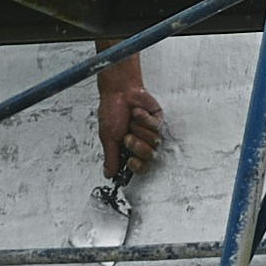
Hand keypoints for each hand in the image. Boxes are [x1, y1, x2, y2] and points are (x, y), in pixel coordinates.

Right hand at [95, 64, 164, 180]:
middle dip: (138, 146)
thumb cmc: (111, 111)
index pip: (140, 166)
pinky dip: (144, 119)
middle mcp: (141, 142)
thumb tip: (108, 174)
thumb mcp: (107, 137)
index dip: (138, 166)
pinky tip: (137, 112)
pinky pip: (156, 127)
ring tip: (131, 122)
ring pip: (155, 142)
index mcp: (128, 149)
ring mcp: (150, 132)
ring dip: (140, 131)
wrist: (118, 91)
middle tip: (128, 136)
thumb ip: (110, 157)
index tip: (130, 161)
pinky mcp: (157, 121)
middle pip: (150, 156)